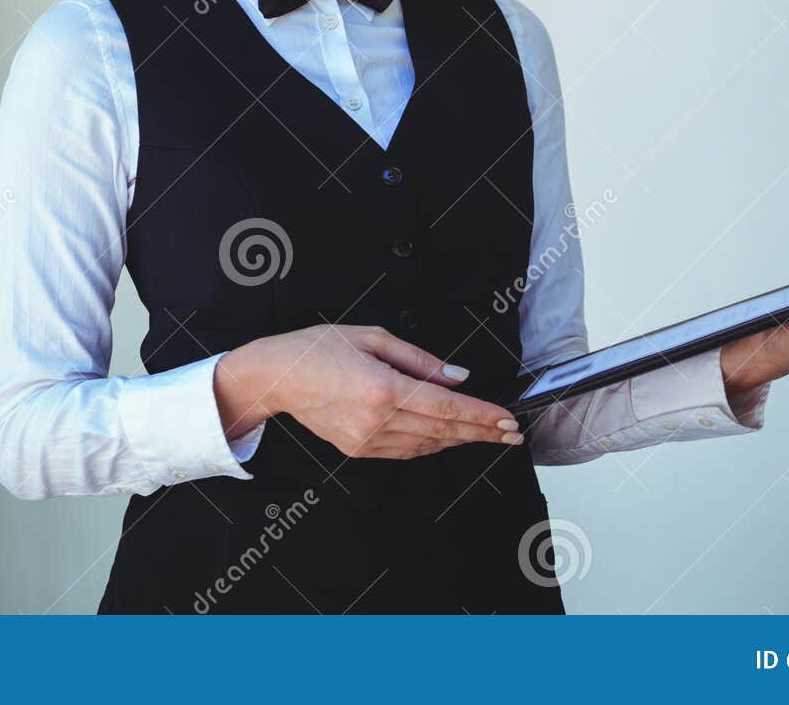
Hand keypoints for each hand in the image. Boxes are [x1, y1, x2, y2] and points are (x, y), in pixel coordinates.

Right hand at [214, 324, 524, 459]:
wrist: (276, 377)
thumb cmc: (318, 348)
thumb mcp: (373, 337)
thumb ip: (420, 360)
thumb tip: (457, 376)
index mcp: (383, 388)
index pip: (447, 408)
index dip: (482, 416)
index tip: (508, 420)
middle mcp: (377, 420)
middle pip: (444, 431)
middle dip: (483, 433)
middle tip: (512, 434)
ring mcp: (367, 441)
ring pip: (428, 445)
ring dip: (460, 440)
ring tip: (488, 434)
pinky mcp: (359, 450)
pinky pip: (406, 451)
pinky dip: (432, 444)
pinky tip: (448, 437)